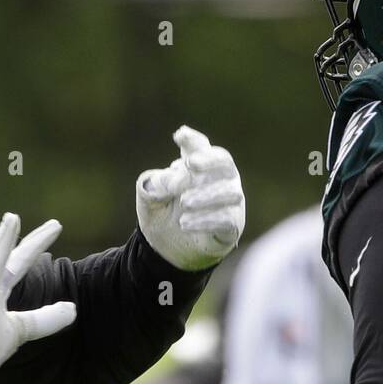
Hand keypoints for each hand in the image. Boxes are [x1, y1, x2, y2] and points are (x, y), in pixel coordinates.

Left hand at [136, 125, 244, 270]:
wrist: (167, 248)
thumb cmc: (163, 213)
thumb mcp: (150, 198)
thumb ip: (156, 185)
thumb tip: (173, 182)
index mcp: (198, 166)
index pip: (199, 147)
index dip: (192, 141)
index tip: (180, 135)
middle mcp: (220, 179)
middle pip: (224, 161)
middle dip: (209, 160)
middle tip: (190, 163)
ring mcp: (229, 202)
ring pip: (229, 192)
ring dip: (206, 195)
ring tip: (184, 202)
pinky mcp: (232, 226)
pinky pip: (227, 219)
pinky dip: (206, 220)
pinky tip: (184, 223)